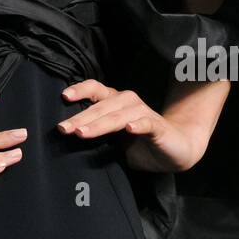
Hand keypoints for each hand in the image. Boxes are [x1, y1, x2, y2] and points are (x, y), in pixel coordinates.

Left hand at [56, 79, 203, 172]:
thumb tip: (71, 138)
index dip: (79, 90)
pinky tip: (129, 129)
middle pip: (100, 107)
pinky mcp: (158, 126)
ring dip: (99, 124)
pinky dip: (138, 125)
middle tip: (63, 128)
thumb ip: (97, 135)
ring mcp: (143, 113)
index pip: (95, 90)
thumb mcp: (114, 140)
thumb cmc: (141, 143)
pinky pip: (146, 123)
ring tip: (83, 133)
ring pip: (117, 116)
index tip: (63, 97)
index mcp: (115, 102)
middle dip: (79, 118)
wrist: (176, 149)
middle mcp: (127, 102)